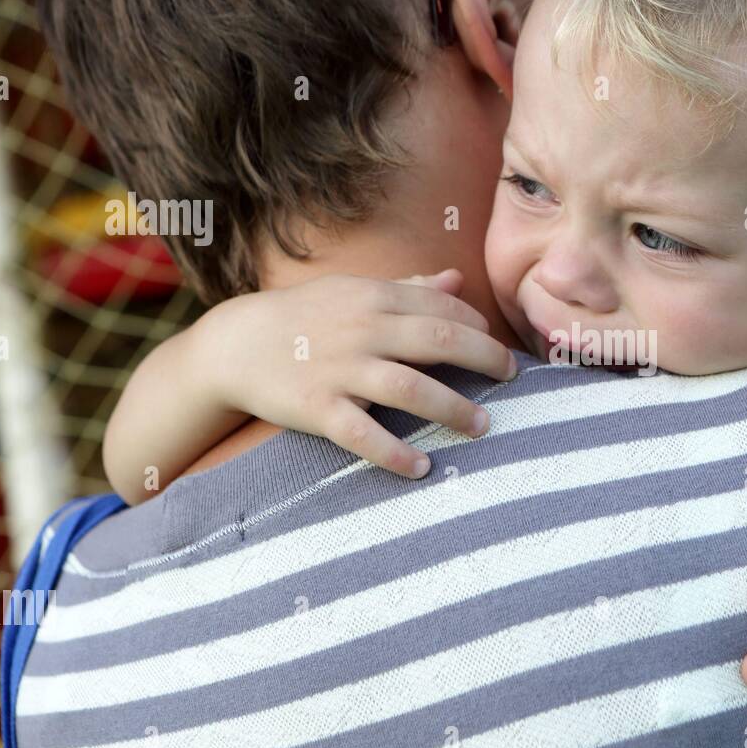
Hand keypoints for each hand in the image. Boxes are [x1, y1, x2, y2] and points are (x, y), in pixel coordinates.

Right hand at [200, 270, 516, 477]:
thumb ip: (408, 288)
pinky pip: (362, 435)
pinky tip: (421, 467)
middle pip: (441, 341)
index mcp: (375, 298)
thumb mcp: (355, 292)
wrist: (235, 344)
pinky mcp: (318, 409)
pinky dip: (394, 454)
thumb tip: (458, 280)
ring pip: (411, 389)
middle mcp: (363, 331)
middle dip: (485, 359)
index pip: (444, 308)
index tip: (498, 349)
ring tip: (483, 427)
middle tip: (511, 378)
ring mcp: (340, 371)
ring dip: (454, 410)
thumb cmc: (306, 317)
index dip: (479, 328)